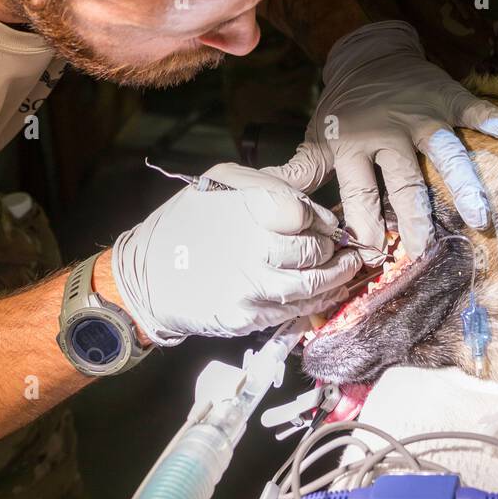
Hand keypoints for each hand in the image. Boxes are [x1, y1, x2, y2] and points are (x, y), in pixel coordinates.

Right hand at [111, 166, 361, 342]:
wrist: (147, 275)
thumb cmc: (187, 221)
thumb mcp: (221, 182)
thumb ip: (270, 181)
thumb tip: (313, 191)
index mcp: (245, 207)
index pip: (303, 213)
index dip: (321, 218)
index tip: (327, 222)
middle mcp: (251, 246)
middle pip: (314, 250)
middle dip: (334, 248)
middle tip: (345, 246)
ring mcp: (250, 285)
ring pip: (313, 284)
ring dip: (339, 277)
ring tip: (350, 268)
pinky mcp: (248, 316)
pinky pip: (296, 310)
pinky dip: (319, 301)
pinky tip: (328, 291)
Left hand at [263, 21, 497, 258]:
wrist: (367, 53)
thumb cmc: (342, 108)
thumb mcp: (318, 136)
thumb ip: (302, 171)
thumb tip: (263, 200)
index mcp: (352, 145)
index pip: (357, 192)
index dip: (363, 225)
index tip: (371, 256)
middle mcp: (387, 133)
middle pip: (401, 181)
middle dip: (412, 216)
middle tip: (423, 249)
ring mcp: (420, 115)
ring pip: (442, 153)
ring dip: (461, 182)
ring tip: (479, 215)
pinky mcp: (445, 97)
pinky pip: (473, 108)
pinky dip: (493, 118)